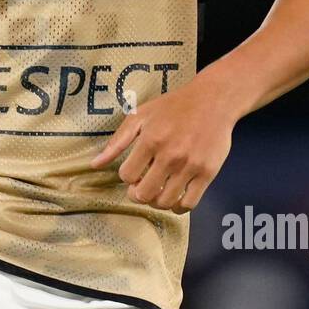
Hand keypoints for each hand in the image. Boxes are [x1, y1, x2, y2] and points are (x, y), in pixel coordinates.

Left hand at [89, 75, 236, 212]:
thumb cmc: (173, 107)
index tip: (134, 171)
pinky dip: (179, 207)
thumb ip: (118, 141)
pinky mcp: (208, 173)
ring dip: (157, 202)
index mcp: (151, 140)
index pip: (127, 175)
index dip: (127, 177)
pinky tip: (175, 199)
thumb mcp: (140, 116)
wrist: (212, 101)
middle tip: (141, 188)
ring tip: (157, 192)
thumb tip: (95, 165)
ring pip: (166, 202)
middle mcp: (170, 155)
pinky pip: (190, 203)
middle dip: (137, 195)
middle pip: (144, 193)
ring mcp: (190, 166)